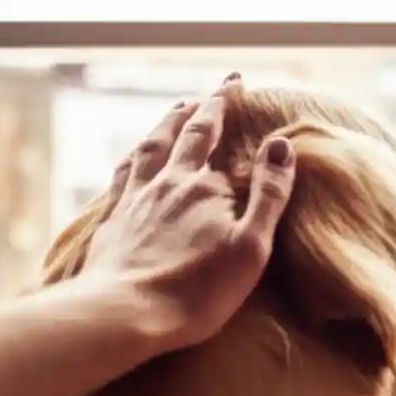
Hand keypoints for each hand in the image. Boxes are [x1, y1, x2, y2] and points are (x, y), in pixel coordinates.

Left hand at [78, 74, 295, 351]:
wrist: (122, 314)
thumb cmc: (197, 290)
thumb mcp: (251, 246)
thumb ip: (268, 194)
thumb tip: (281, 144)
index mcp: (204, 187)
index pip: (218, 134)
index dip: (226, 104)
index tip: (235, 81)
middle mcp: (168, 183)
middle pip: (185, 133)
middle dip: (203, 106)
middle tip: (215, 88)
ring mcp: (136, 200)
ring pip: (151, 148)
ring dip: (166, 124)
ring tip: (176, 109)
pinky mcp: (113, 222)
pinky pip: (122, 176)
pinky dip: (132, 158)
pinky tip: (134, 156)